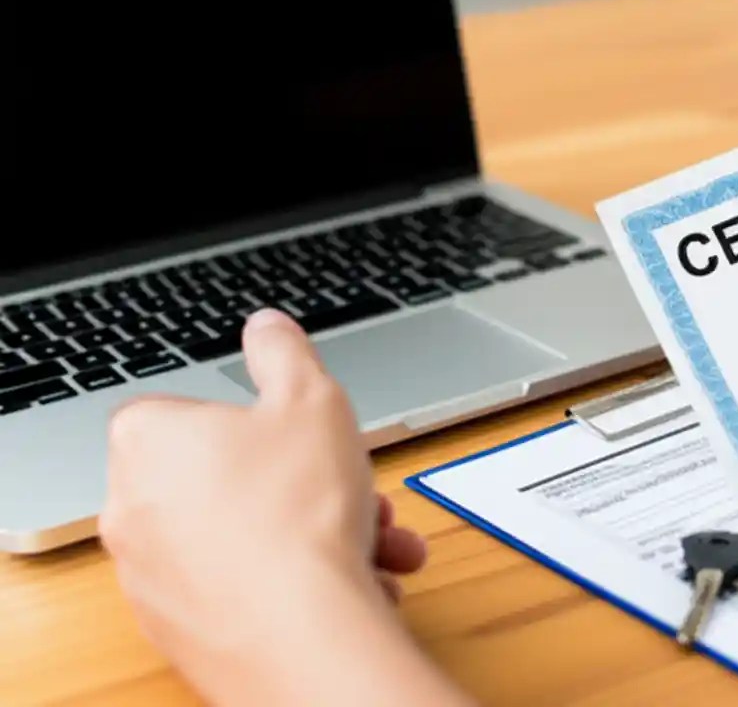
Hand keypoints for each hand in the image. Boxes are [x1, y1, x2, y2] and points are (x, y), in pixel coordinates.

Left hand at [101, 308, 469, 705]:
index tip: (307, 434)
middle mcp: (134, 508)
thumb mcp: (312, 400)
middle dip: (316, 486)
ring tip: (381, 548)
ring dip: (322, 536)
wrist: (299, 633)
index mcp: (149, 439)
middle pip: (236, 480)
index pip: (195, 411)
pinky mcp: (182, 629)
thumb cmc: (300, 513)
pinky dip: (298, 584)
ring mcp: (154, 576)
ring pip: (251, 537)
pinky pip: (248, 590)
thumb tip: (265, 326)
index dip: (263, 423)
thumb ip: (285, 352)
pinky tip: (357, 586)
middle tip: (362, 494)